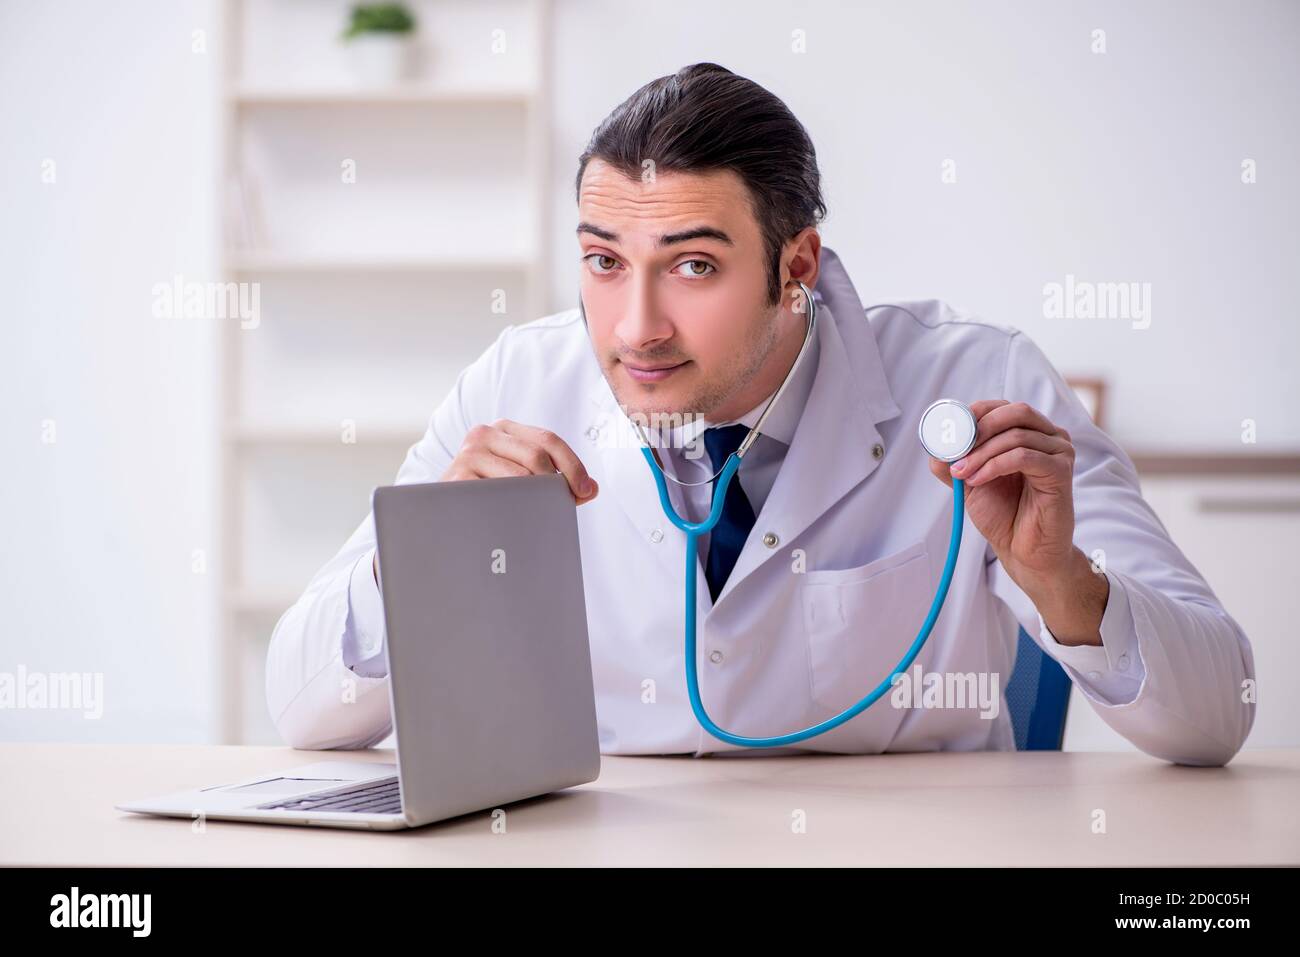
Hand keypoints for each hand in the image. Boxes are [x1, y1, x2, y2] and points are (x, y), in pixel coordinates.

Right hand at [443, 419, 599, 504]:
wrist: (442, 514)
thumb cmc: (489, 495)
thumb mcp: (522, 481)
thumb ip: (557, 482)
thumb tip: (592, 489)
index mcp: (504, 430)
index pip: (548, 440)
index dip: (572, 465)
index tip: (585, 490)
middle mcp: (484, 434)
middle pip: (537, 456)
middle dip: (557, 483)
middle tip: (565, 505)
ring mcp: (467, 454)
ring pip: (520, 477)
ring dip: (537, 499)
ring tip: (540, 515)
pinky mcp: (456, 478)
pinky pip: (497, 495)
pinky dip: (513, 508)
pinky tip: (516, 517)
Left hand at [927, 400, 1105, 643]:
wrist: (1023, 550)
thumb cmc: (1003, 513)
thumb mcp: (969, 481)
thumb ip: (952, 460)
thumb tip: (935, 441)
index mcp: (1029, 432)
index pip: (1002, 406)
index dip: (974, 413)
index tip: (949, 432)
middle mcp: (1049, 437)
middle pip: (1015, 412)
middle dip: (978, 429)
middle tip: (955, 450)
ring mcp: (1059, 452)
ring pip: (1016, 436)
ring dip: (981, 453)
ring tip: (963, 473)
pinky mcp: (1061, 472)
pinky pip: (1024, 457)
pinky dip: (994, 466)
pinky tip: (977, 480)